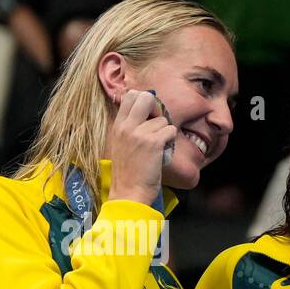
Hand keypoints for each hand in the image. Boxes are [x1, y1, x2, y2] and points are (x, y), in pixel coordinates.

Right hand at [106, 89, 175, 208]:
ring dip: (165, 132)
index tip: (149, 115)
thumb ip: (129, 128)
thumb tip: (146, 114)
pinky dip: (171, 140)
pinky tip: (163, 151)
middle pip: (146, 98)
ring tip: (158, 148)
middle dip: (157, 108)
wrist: (129, 192)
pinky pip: (170, 130)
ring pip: (163, 120)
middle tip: (158, 124)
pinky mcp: (154, 143)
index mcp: (118, 126)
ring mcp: (140, 133)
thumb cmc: (129, 172)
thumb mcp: (121, 144)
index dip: (144, 101)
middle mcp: (127, 126)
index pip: (130, 96)